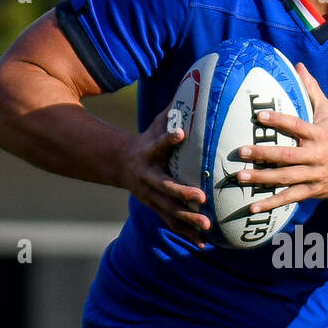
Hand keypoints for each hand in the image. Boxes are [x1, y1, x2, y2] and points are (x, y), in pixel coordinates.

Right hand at [119, 110, 210, 246]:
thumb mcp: (155, 125)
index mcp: (147, 153)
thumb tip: (194, 84)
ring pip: (169, 210)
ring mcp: (150, 196)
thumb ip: (173, 111)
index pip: (158, 144)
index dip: (167, 139)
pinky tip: (203, 243)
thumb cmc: (147, 140)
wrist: (121, 164)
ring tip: (207, 225)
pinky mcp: (156, 208)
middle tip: (201, 197)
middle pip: (165, 187)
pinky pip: (172, 223)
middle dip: (182, 193)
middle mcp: (147, 177)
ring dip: (188, 219)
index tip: (180, 133)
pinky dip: (187, 233)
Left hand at [235, 63, 327, 214]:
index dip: (280, 121)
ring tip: (241, 176)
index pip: (297, 126)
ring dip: (262, 179)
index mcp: (319, 134)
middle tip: (242, 151)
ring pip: (286, 178)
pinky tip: (252, 207)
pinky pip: (289, 198)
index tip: (260, 116)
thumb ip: (312, 91)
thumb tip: (298, 66)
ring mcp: (314, 175)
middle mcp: (317, 156)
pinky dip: (271, 204)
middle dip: (265, 154)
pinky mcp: (311, 191)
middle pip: (288, 156)